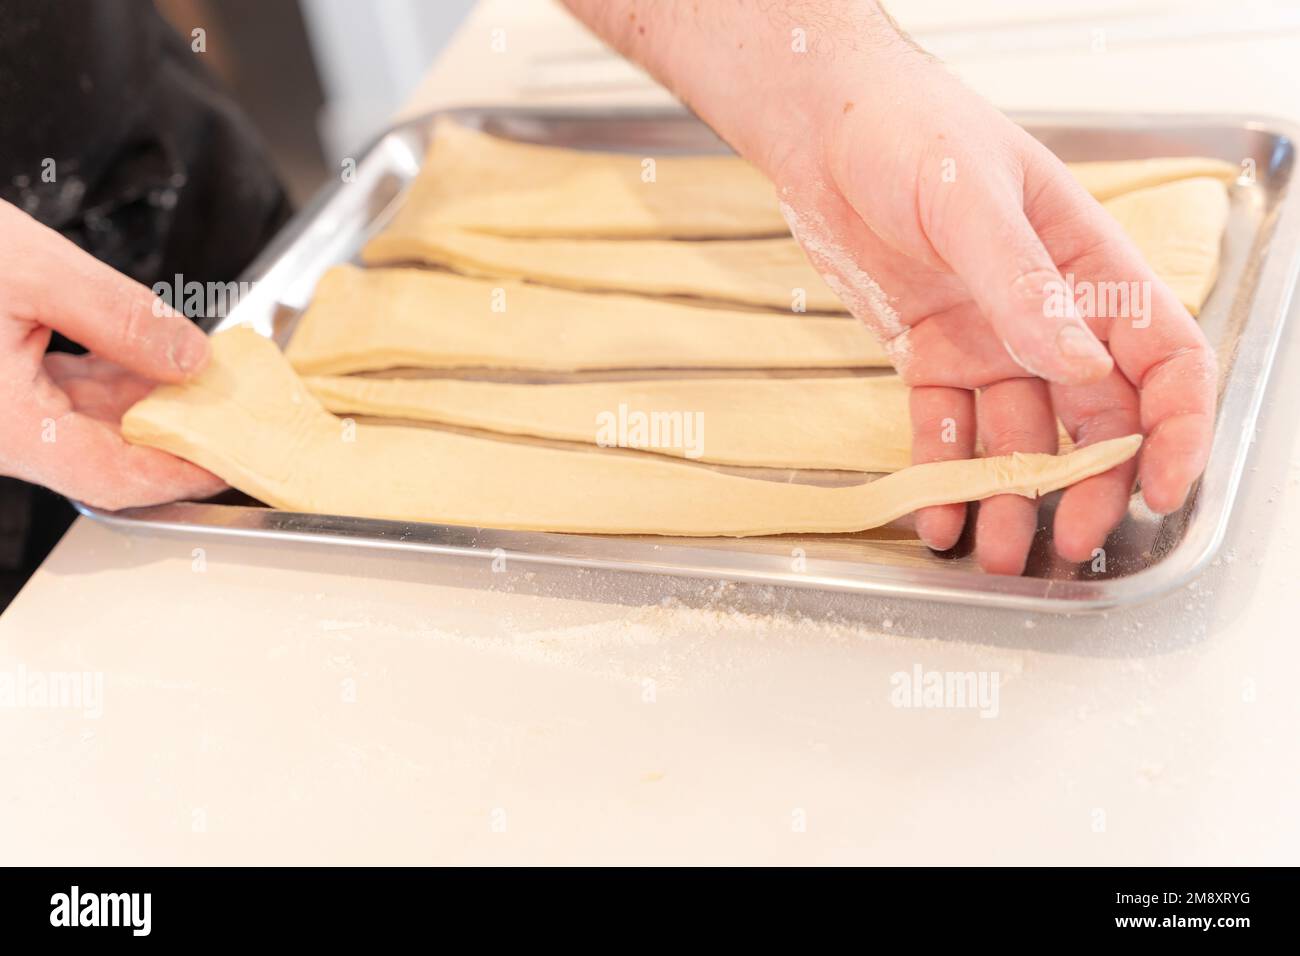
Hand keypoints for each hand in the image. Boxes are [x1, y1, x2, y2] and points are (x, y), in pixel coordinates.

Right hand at [0, 201, 226, 509]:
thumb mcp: (33, 268)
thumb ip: (120, 316)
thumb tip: (190, 357)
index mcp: (2, 425)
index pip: (113, 477)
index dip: (182, 472)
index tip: (235, 458)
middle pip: (105, 456)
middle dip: (173, 433)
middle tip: (234, 408)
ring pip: (85, 426)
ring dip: (145, 404)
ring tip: (203, 375)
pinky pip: (61, 396)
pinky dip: (109, 380)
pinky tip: (147, 354)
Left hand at [564, 1, 1215, 573]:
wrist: (822, 129)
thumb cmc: (908, 130)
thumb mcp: (971, 200)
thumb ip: (1025, 285)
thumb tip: (1082, 363)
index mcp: (1091, 269)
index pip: (1163, 358)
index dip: (1176, 428)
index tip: (1163, 489)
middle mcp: (1048, 314)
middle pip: (1095, 418)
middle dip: (1088, 486)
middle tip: (1064, 541)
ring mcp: (989, 340)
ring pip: (1019, 438)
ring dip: (1012, 497)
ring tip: (995, 552)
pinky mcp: (929, 355)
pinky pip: (946, 429)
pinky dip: (943, 473)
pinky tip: (935, 514)